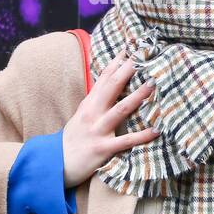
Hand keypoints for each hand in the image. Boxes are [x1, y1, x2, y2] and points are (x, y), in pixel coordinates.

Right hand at [62, 48, 161, 188]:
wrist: (57, 165)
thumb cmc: (73, 140)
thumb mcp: (81, 116)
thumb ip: (95, 101)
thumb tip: (108, 86)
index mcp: (89, 104)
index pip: (103, 78)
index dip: (116, 63)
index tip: (129, 48)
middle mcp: (92, 113)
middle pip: (111, 87)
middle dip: (127, 71)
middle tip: (142, 56)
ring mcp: (97, 130)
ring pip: (120, 110)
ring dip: (137, 96)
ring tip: (152, 84)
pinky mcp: (102, 148)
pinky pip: (125, 141)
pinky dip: (141, 136)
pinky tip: (156, 130)